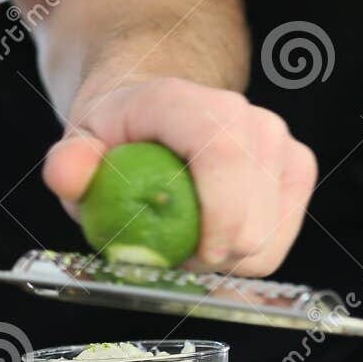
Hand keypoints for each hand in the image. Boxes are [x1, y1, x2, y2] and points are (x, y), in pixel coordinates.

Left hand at [42, 78, 316, 275]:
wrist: (157, 114)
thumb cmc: (121, 135)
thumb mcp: (82, 143)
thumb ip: (68, 162)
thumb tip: (66, 178)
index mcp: (183, 102)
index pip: (223, 154)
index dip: (220, 214)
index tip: (196, 257)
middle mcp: (241, 114)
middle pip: (253, 209)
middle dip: (213, 255)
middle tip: (170, 254)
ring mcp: (275, 139)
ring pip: (270, 233)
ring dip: (228, 259)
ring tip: (188, 240)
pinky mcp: (295, 165)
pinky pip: (281, 236)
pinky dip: (248, 254)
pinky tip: (215, 237)